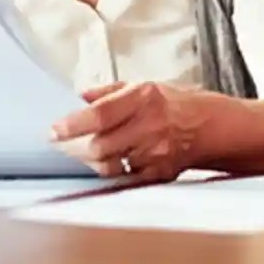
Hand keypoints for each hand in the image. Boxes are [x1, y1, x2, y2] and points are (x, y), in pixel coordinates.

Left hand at [50, 81, 205, 182]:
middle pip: (100, 146)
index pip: (100, 114)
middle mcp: (150, 125)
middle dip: (75, 148)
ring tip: (86, 152)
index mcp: (144, 98)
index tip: (54, 130)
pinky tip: (110, 162)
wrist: (208, 126)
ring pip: (109, 166)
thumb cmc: (174, 104)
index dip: (73, 125)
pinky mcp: (159, 173)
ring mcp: (155, 152)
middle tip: (62, 144)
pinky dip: (111, 172)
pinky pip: (124, 179)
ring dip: (91, 161)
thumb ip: (108, 91)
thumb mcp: (142, 85)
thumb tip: (79, 96)